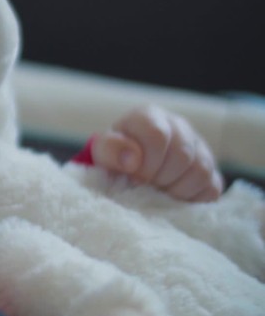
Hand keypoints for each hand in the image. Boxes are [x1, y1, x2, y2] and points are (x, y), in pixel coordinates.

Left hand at [90, 105, 223, 201]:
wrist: (127, 169)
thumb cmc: (115, 157)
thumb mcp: (103, 151)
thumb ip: (111, 150)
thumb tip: (132, 160)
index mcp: (151, 117)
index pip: (158, 136)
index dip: (145, 162)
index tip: (133, 175)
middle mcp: (180, 127)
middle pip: (182, 155)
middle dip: (159, 177)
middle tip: (144, 184)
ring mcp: (200, 148)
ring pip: (201, 171)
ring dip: (175, 189)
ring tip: (157, 190)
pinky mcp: (211, 172)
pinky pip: (211, 188)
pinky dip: (191, 198)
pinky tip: (173, 197)